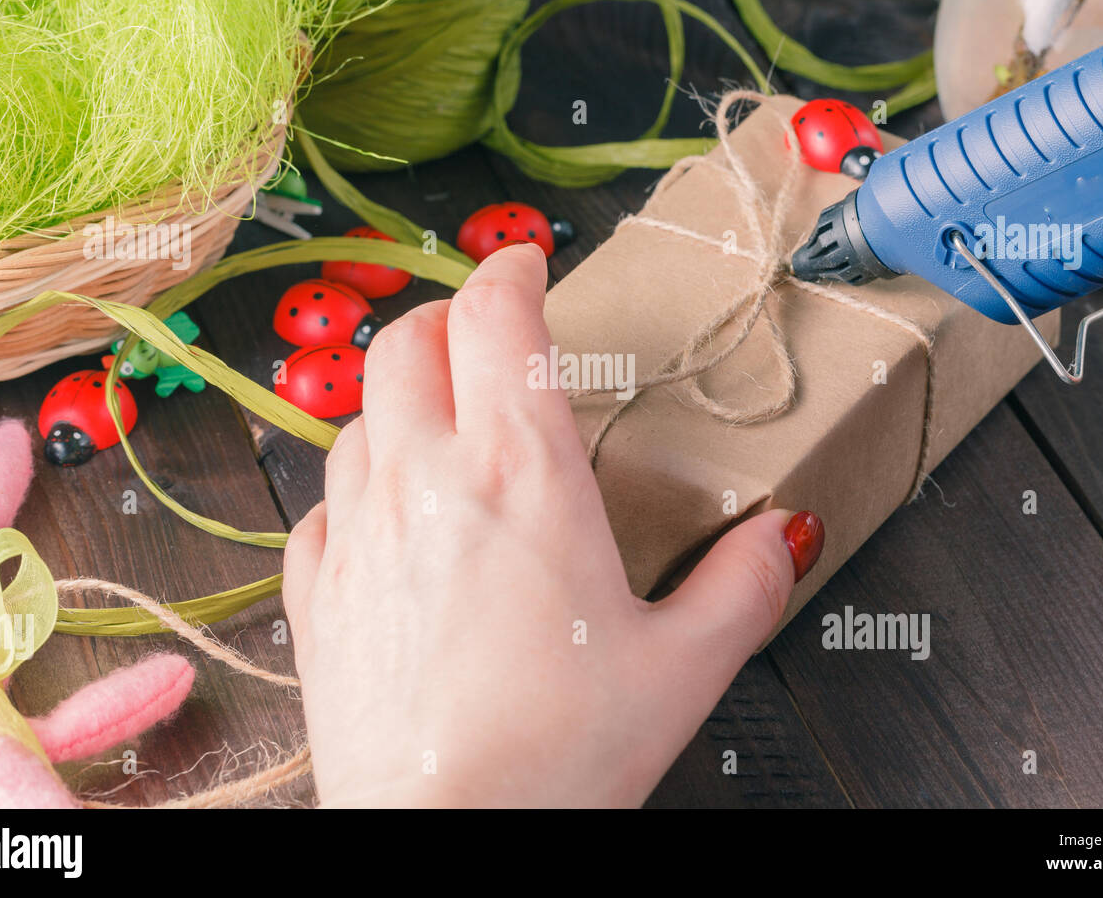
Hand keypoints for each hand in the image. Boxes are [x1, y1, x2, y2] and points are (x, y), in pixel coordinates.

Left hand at [281, 242, 824, 807]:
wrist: (449, 839)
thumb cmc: (560, 755)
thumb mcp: (686, 666)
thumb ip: (745, 584)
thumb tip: (784, 536)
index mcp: (522, 473)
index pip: (496, 317)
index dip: (510, 269)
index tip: (526, 264)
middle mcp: (426, 480)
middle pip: (407, 342)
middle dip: (446, 318)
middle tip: (484, 337)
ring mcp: (357, 532)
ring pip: (356, 414)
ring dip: (399, 398)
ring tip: (441, 424)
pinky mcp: (318, 593)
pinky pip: (319, 503)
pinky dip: (352, 484)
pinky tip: (385, 515)